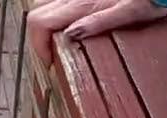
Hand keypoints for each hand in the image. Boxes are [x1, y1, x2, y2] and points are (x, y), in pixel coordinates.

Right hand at [28, 0, 166, 64]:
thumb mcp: (128, 13)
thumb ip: (98, 22)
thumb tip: (71, 34)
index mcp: (81, 4)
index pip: (40, 22)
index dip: (38, 46)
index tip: (50, 62)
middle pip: (37, 15)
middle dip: (39, 38)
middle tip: (53, 55)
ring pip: (44, 7)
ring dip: (45, 26)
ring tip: (58, 43)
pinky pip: (57, 3)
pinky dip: (54, 17)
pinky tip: (67, 27)